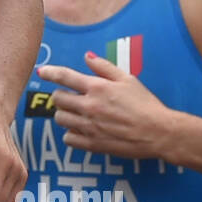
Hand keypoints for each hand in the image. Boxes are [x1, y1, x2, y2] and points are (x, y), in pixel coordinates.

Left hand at [37, 52, 172, 157]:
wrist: (159, 132)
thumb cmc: (146, 104)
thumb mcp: (128, 79)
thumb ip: (104, 67)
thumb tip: (87, 56)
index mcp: (97, 88)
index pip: (64, 77)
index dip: (50, 72)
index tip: (42, 72)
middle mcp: (89, 106)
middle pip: (57, 99)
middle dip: (62, 96)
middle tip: (72, 98)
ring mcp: (89, 126)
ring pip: (60, 118)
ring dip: (65, 114)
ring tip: (78, 114)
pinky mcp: (92, 144)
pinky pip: (68, 138)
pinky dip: (71, 134)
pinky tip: (82, 130)